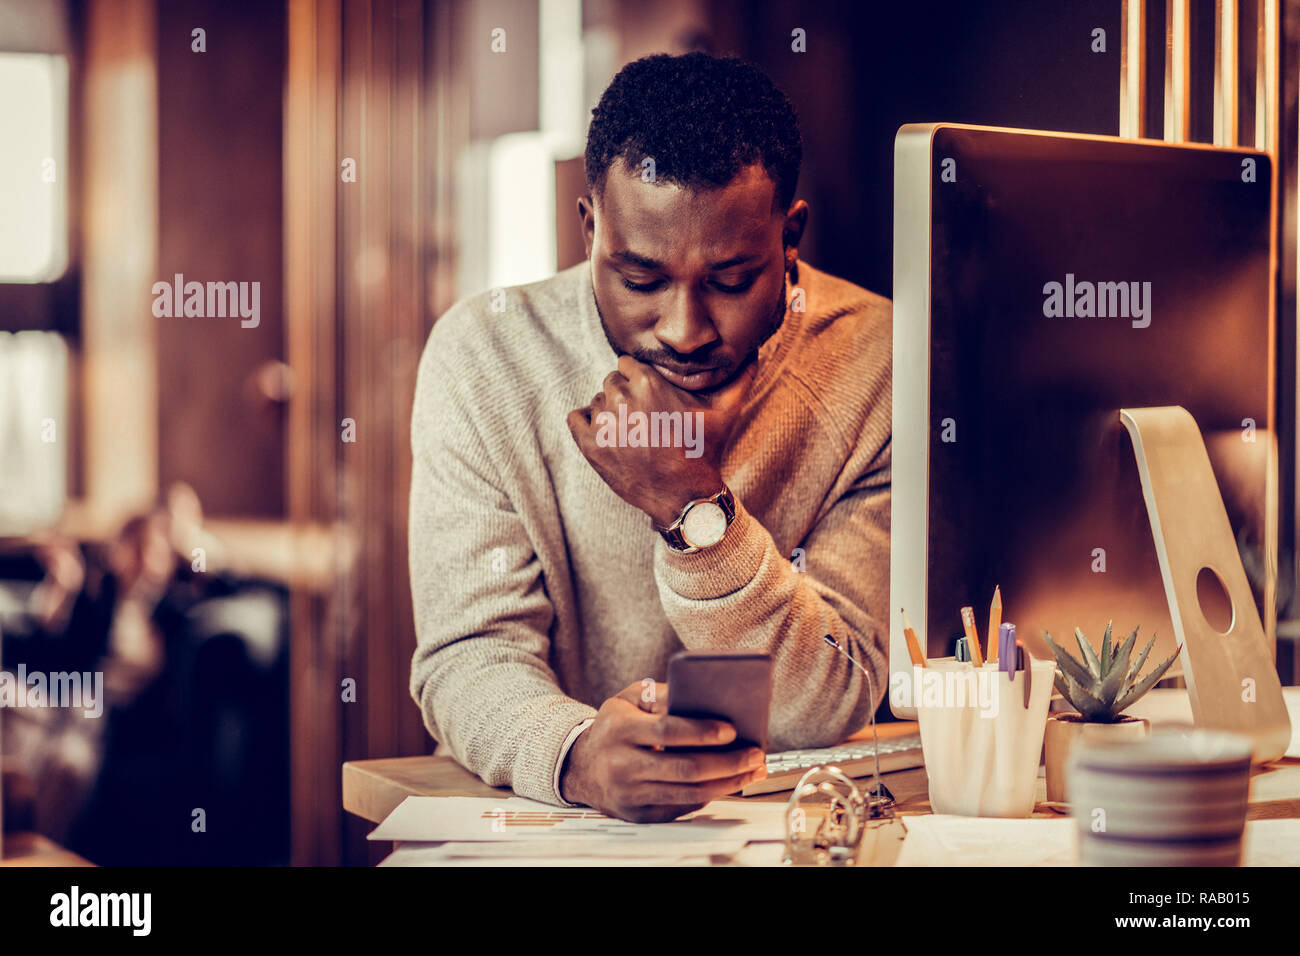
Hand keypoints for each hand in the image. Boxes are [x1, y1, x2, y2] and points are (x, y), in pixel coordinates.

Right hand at [559, 680, 767, 822]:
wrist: (580, 766)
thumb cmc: (614, 727)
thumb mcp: (629, 700)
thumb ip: (662, 694)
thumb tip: (702, 696)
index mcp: (620, 730)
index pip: (667, 731)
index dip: (702, 732)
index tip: (731, 730)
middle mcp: (622, 764)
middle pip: (685, 768)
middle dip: (727, 763)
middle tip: (754, 754)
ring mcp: (630, 794)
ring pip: (689, 794)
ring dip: (727, 784)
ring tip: (751, 771)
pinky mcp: (638, 814)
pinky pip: (682, 807)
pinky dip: (709, 796)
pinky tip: (727, 783)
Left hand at [566, 355, 756, 527]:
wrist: (685, 496)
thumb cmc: (704, 450)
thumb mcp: (725, 411)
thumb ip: (739, 376)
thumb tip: (754, 350)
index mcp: (648, 382)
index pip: (627, 364)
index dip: (638, 378)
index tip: (650, 395)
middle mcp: (622, 398)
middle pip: (611, 381)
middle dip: (625, 395)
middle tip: (643, 417)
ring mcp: (604, 423)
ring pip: (597, 400)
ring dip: (609, 411)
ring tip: (630, 431)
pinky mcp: (591, 445)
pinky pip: (576, 418)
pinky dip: (587, 423)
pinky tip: (607, 435)